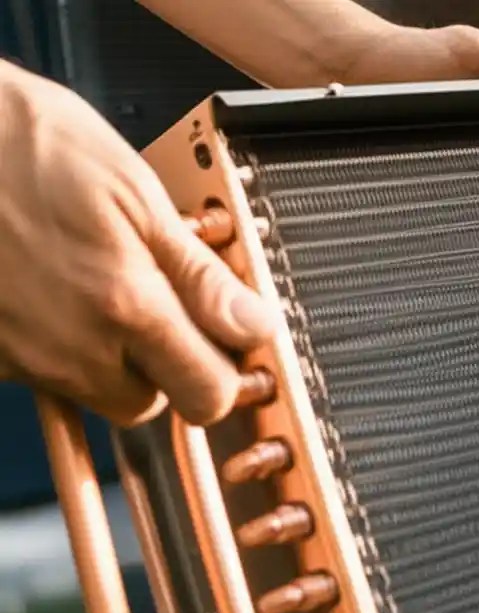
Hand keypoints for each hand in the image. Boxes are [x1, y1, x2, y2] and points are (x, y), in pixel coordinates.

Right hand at [0, 62, 274, 426]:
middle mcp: (69, 349)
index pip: (207, 395)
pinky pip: (41, 372)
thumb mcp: (133, 192)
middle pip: (150, 402)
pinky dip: (60, 342)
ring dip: (113, 355)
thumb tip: (253, 324)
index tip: (230, 335)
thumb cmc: (20, 143)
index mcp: (123, 306)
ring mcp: (19, 357)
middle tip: (164, 300)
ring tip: (103, 283)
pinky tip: (56, 287)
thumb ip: (197, 273)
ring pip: (94, 390)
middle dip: (168, 365)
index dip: (228, 371)